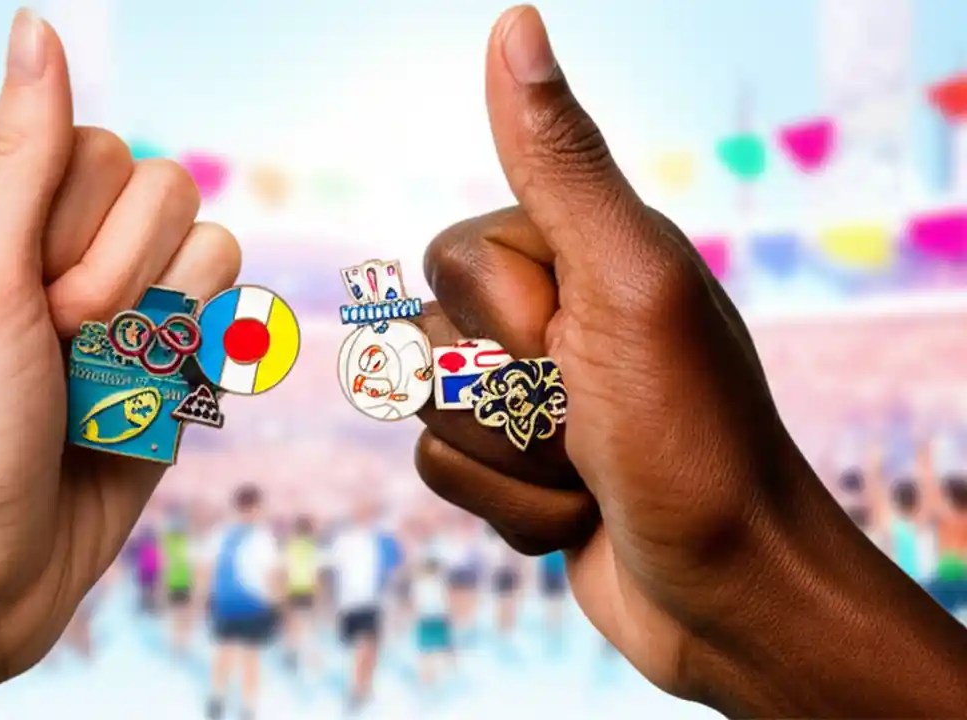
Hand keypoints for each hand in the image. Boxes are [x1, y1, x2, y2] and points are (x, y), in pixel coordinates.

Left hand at [0, 10, 237, 716]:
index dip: (85, 230)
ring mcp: (133, 314)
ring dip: (161, 341)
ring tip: (96, 394)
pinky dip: (190, 378)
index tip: (32, 302)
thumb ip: (25, 151)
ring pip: (218, 263)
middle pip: (175, 201)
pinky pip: (231, 330)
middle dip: (124, 292)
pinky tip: (136, 418)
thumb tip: (38, 23)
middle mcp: (78, 254)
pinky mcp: (174, 372)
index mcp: (16, 216)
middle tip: (62, 354)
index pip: (110, 153)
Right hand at [414, 6, 966, 715]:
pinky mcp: (513, 467)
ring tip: (590, 472)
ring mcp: (527, 394)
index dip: (503, 319)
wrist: (726, 594)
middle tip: (589, 418)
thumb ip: (557, 161)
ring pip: (426, 412)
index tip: (580, 348)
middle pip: (424, 337)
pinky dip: (509, 510)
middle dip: (503, 402)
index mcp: (576, 252)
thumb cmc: (690, 439)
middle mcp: (548, 313)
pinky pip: (440, 474)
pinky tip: (577, 514)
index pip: (449, 258)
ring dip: (510, 463)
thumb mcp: (626, 283)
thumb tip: (514, 25)